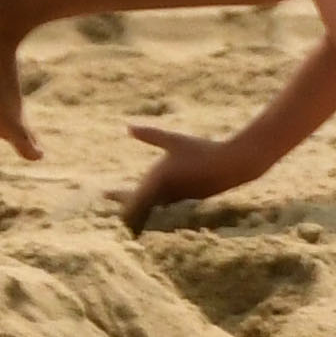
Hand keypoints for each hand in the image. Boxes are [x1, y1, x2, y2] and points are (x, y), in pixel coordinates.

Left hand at [120, 122, 253, 231]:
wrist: (231, 166)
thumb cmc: (202, 150)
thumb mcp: (175, 141)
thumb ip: (151, 135)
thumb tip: (128, 127)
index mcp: (157, 183)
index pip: (130, 202)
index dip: (116, 202)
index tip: (103, 198)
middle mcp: (165, 195)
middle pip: (137, 209)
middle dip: (124, 208)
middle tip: (111, 205)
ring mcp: (177, 199)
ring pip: (152, 207)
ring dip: (140, 206)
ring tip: (131, 204)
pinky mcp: (188, 197)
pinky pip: (165, 203)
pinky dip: (155, 202)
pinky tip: (156, 198)